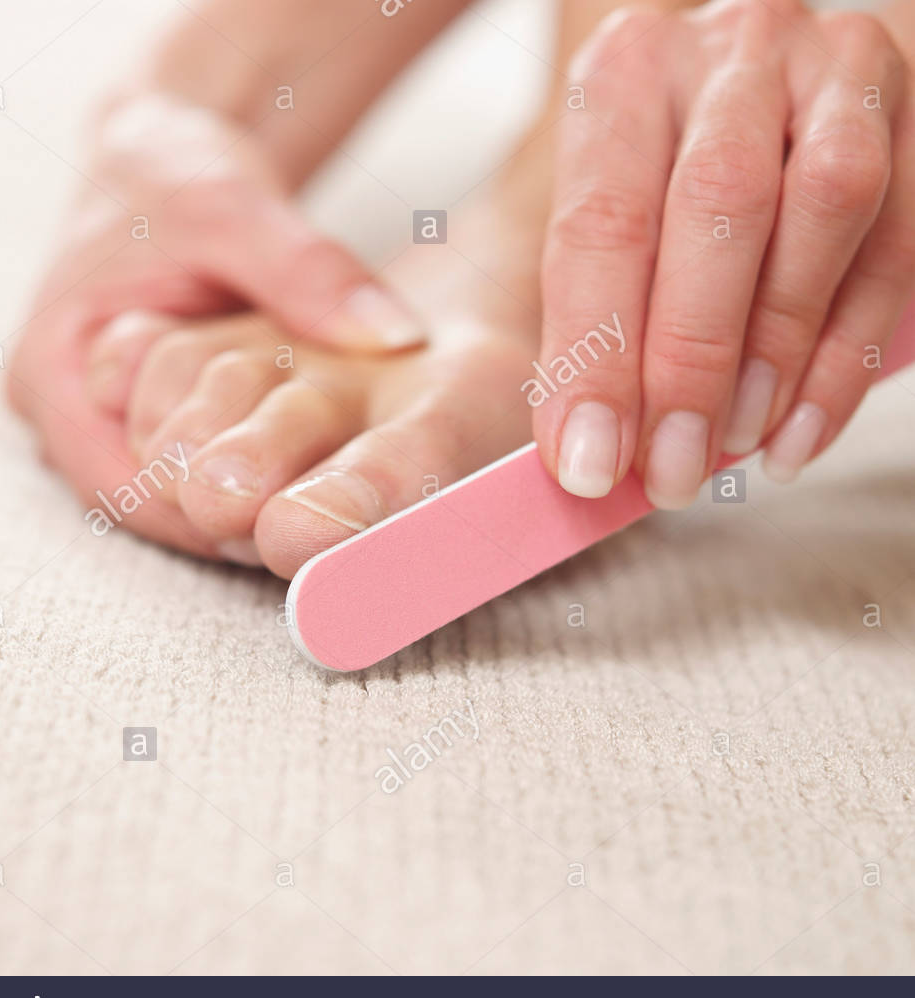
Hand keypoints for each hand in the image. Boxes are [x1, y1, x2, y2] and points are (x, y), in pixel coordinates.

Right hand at [7, 93, 423, 554]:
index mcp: (52, 370)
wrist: (153, 153)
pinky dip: (226, 476)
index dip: (210, 512)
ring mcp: (87, 417)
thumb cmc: (174, 173)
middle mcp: (57, 408)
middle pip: (142, 502)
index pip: (125, 484)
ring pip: (158, 495)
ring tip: (313, 510)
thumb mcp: (237, 208)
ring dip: (228, 505)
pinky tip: (290, 479)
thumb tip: (393, 336)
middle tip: (320, 528)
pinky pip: (173, 468)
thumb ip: (308, 271)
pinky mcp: (123, 415)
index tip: (296, 514)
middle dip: (225, 518)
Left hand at [534, 0, 914, 505]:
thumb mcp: (603, 220)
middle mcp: (730, 55)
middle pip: (718, 208)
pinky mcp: (912, 116)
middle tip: (673, 470)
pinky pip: (896, 246)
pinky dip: (845, 358)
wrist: (766, 92)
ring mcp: (834, 71)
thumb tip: (586, 453)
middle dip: (692, 361)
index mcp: (627, 75)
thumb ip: (592, 320)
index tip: (588, 459)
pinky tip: (797, 434)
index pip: (602, 225)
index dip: (595, 355)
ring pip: (825, 211)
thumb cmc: (661, 176)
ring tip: (735, 447)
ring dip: (778, 353)